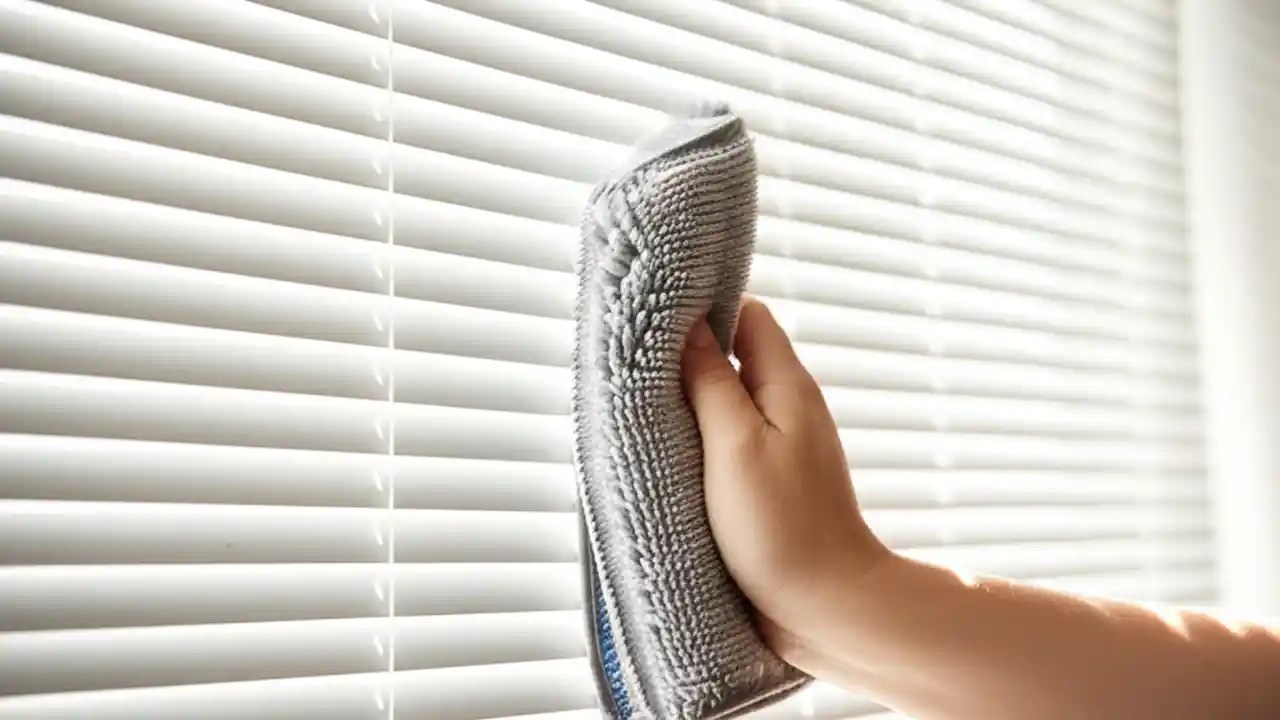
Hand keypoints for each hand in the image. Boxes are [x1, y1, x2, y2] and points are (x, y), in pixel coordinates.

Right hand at [682, 296, 889, 665]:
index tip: (655, 320)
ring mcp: (783, 446)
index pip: (748, 314)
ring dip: (692, 403)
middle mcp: (790, 407)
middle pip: (737, 355)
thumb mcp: (734, 446)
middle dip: (690, 356)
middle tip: (638, 368)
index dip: (704, 308)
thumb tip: (687, 328)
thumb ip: (711, 383)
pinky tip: (672, 457)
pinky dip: (702, 440)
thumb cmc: (783, 529)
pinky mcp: (771, 482)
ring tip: (647, 412)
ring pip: (731, 400)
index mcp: (787, 386)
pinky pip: (732, 441)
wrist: (827, 607)